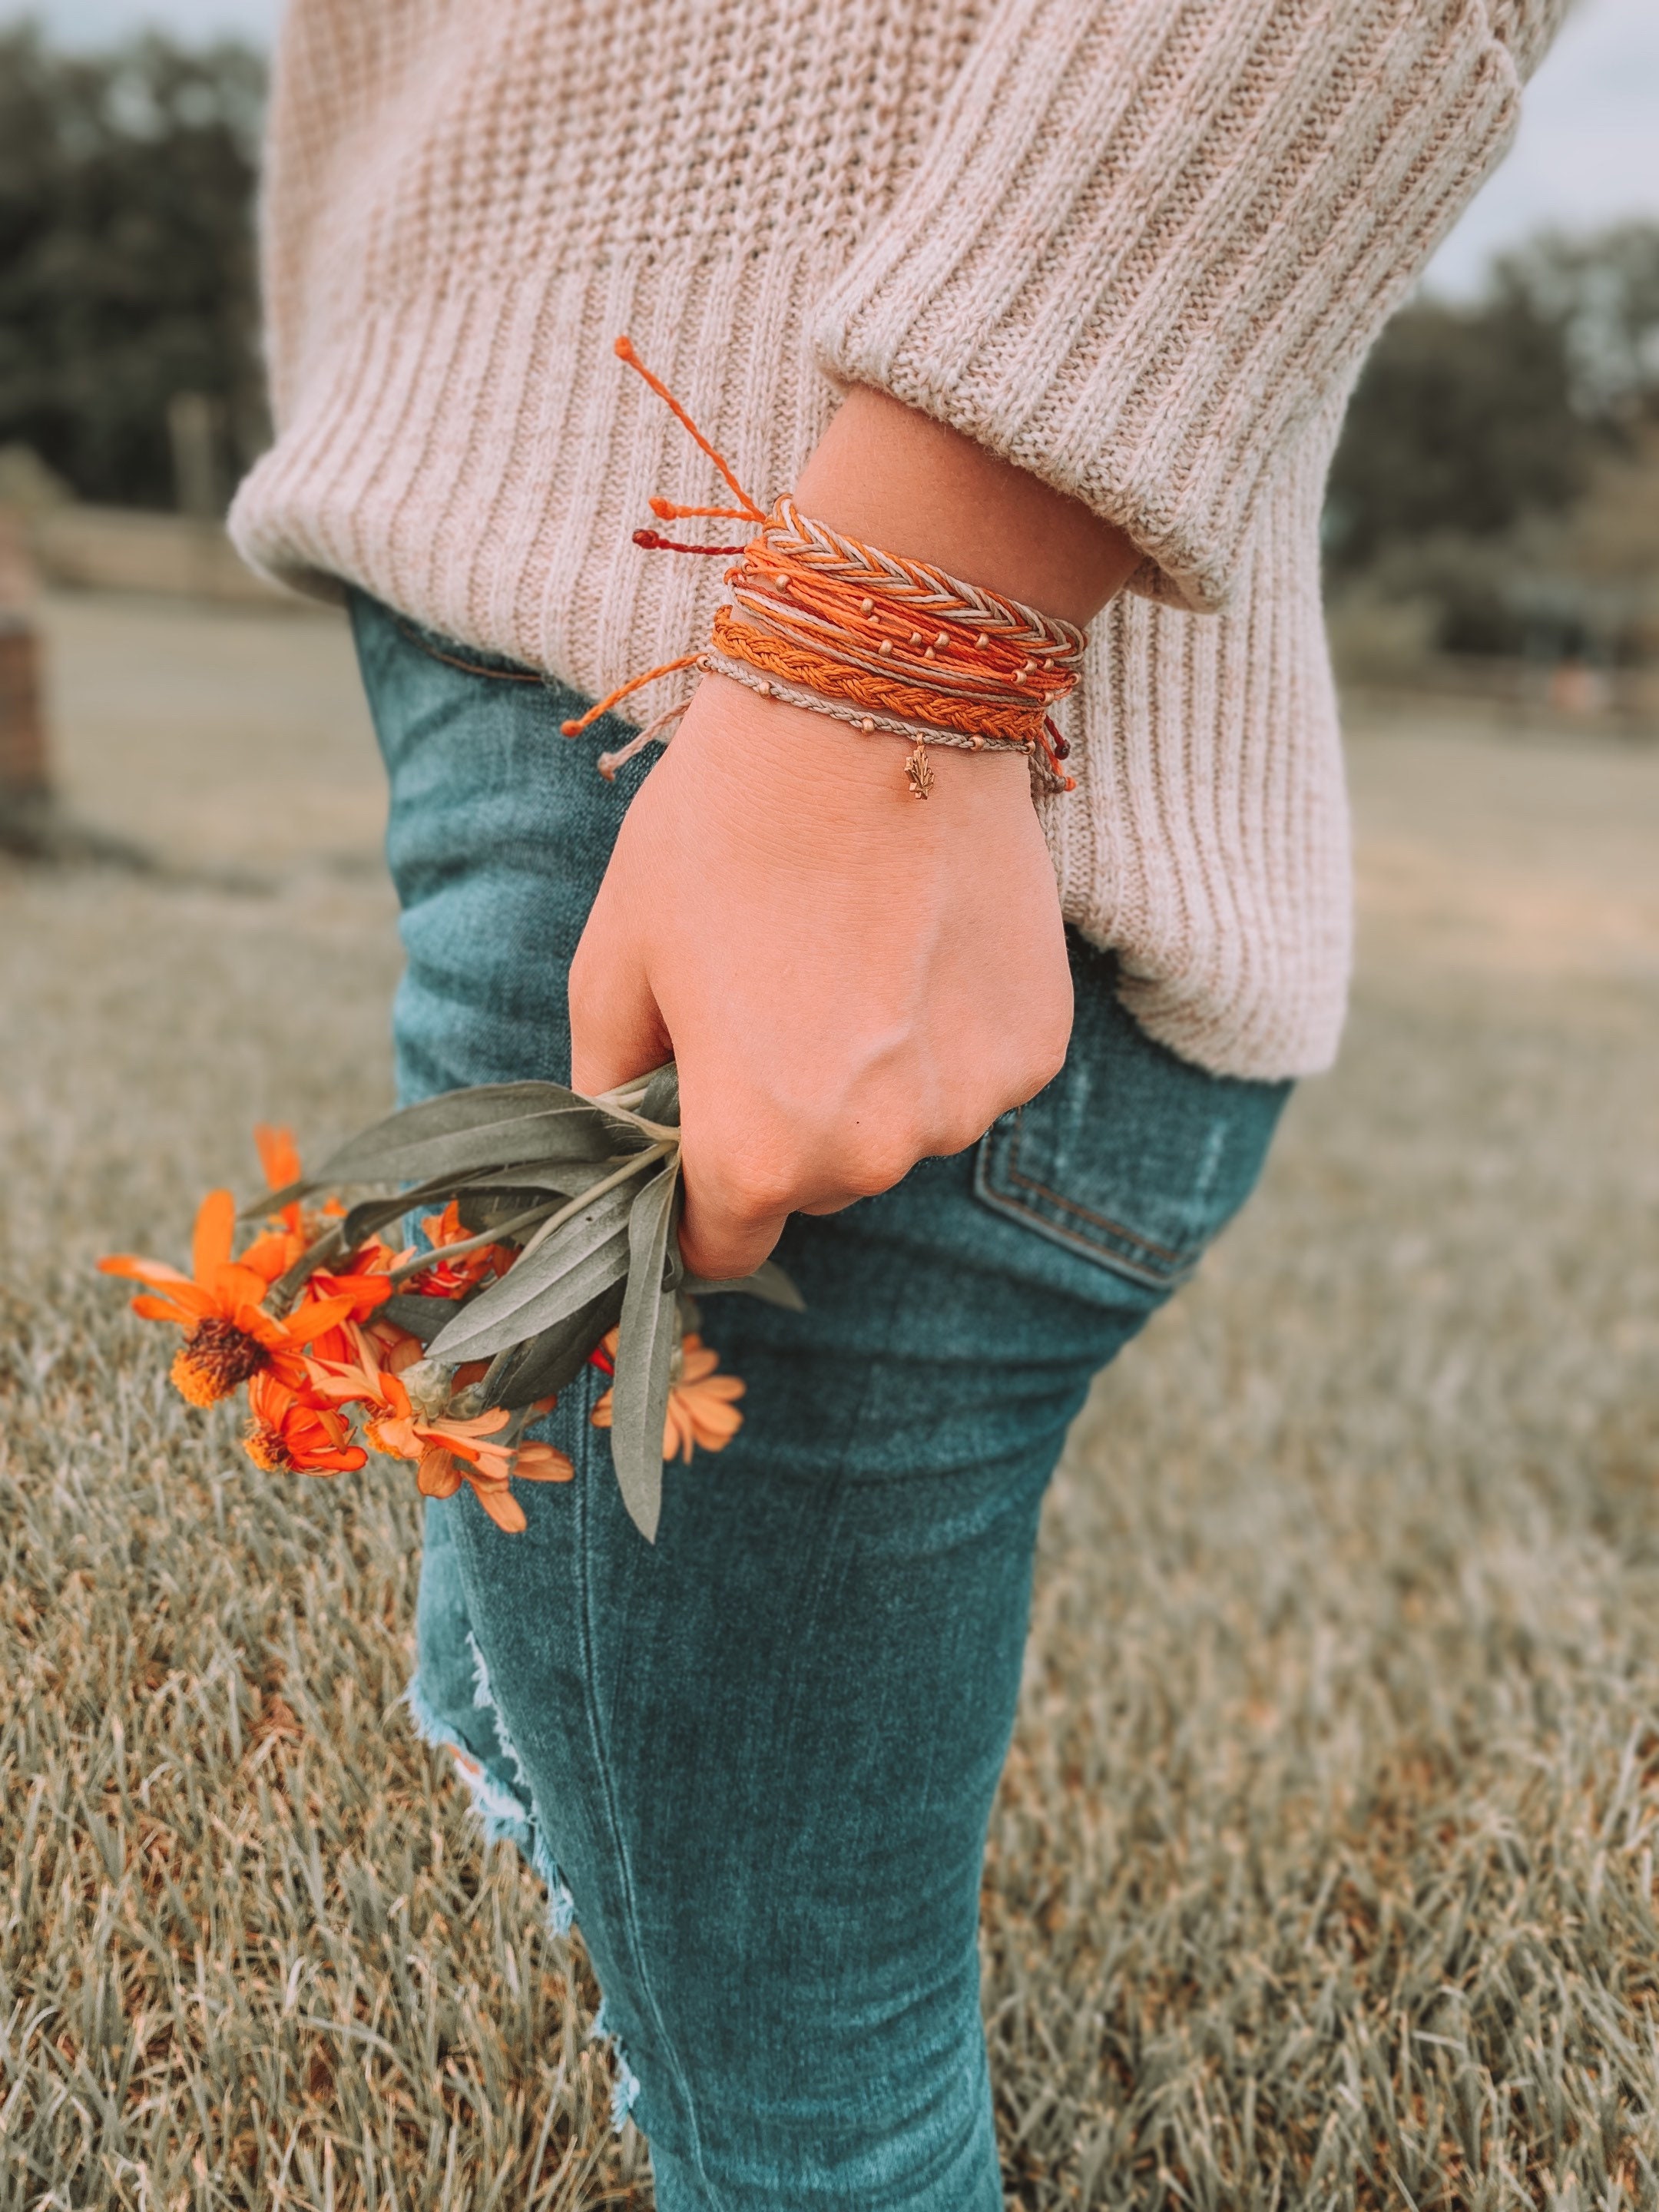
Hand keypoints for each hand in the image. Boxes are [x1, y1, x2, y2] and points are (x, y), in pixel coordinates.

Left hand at [569, 389, 1139, 1279]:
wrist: (872, 713)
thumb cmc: (721, 833)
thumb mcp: (615, 961)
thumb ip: (610, 1087)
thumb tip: (615, 1143)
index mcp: (759, 1151)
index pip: (725, 1247)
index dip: (696, 1212)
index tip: (692, 1159)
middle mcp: (875, 1156)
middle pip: (817, 1187)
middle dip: (783, 1128)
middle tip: (768, 1008)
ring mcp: (967, 1106)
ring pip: (900, 1134)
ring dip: (871, 1084)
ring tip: (848, 960)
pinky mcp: (1036, 1050)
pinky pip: (970, 1078)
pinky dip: (943, 1037)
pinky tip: (917, 945)